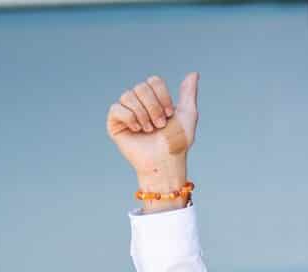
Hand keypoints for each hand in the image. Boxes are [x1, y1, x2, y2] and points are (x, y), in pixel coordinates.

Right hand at [107, 72, 198, 203]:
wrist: (165, 162)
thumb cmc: (177, 141)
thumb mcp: (188, 115)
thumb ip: (188, 93)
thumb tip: (193, 73)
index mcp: (154, 98)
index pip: (153, 80)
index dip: (163, 96)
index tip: (170, 114)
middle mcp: (139, 102)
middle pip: (141, 87)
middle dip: (154, 107)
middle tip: (160, 125)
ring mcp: (125, 111)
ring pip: (128, 95)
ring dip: (143, 115)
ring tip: (149, 130)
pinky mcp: (114, 123)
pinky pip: (116, 108)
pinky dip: (130, 118)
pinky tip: (137, 130)